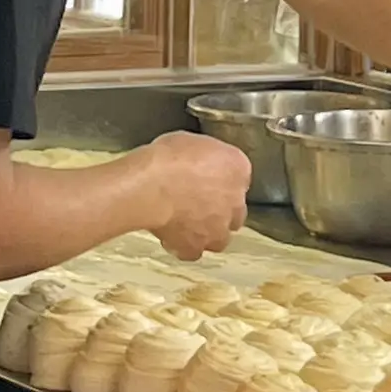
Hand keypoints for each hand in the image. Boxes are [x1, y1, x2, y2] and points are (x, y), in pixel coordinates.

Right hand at [142, 131, 250, 260]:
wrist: (151, 186)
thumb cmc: (167, 157)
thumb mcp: (192, 141)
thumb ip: (206, 157)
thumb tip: (199, 164)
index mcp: (239, 167)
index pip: (238, 175)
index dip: (221, 178)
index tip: (206, 178)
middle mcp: (236, 201)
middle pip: (235, 210)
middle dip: (221, 208)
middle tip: (197, 201)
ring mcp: (219, 229)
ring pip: (219, 236)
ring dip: (207, 231)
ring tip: (185, 222)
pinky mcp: (197, 248)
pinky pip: (193, 250)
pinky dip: (185, 245)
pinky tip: (171, 234)